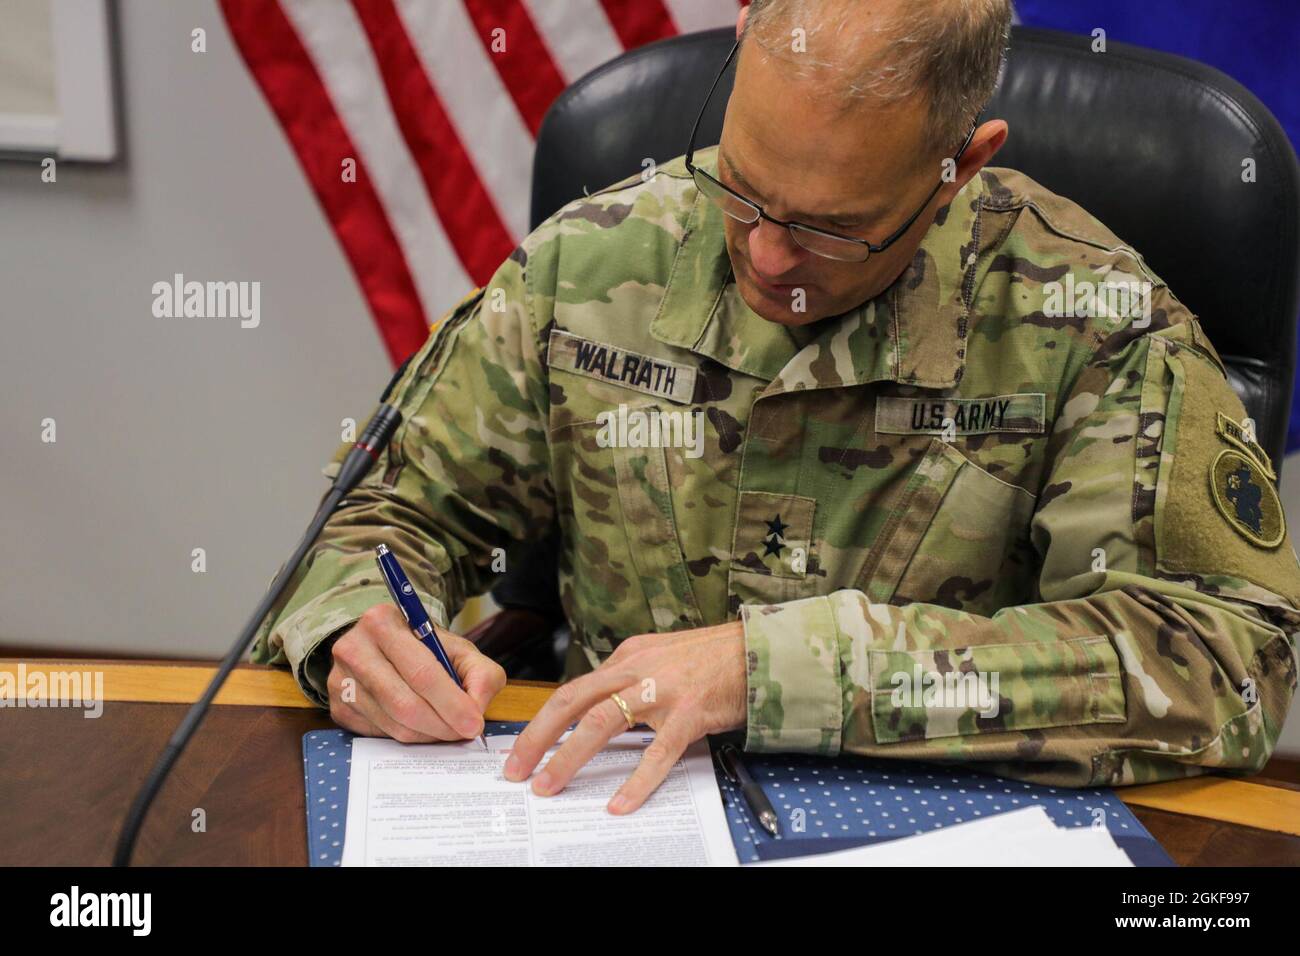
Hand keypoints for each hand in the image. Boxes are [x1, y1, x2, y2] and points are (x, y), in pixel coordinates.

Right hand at [327, 603, 506, 742]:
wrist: (384, 646)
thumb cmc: (425, 648)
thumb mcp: (459, 649)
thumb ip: (480, 674)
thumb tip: (477, 709)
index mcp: (383, 622)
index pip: (422, 673)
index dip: (452, 704)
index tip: (474, 724)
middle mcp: (353, 649)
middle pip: (405, 704)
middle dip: (441, 725)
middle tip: (463, 732)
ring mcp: (339, 680)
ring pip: (393, 724)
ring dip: (426, 734)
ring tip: (446, 728)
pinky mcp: (337, 708)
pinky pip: (379, 734)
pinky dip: (407, 736)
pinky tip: (420, 726)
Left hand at [503, 620, 746, 813]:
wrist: (760, 649)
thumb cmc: (713, 659)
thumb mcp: (661, 658)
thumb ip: (630, 679)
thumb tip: (599, 708)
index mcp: (628, 656)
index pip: (574, 689)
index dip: (543, 721)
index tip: (522, 749)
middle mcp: (638, 668)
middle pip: (573, 701)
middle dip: (538, 737)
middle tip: (516, 770)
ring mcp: (663, 690)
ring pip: (602, 722)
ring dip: (568, 757)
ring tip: (548, 786)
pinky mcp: (690, 712)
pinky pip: (657, 753)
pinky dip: (636, 781)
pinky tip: (620, 804)